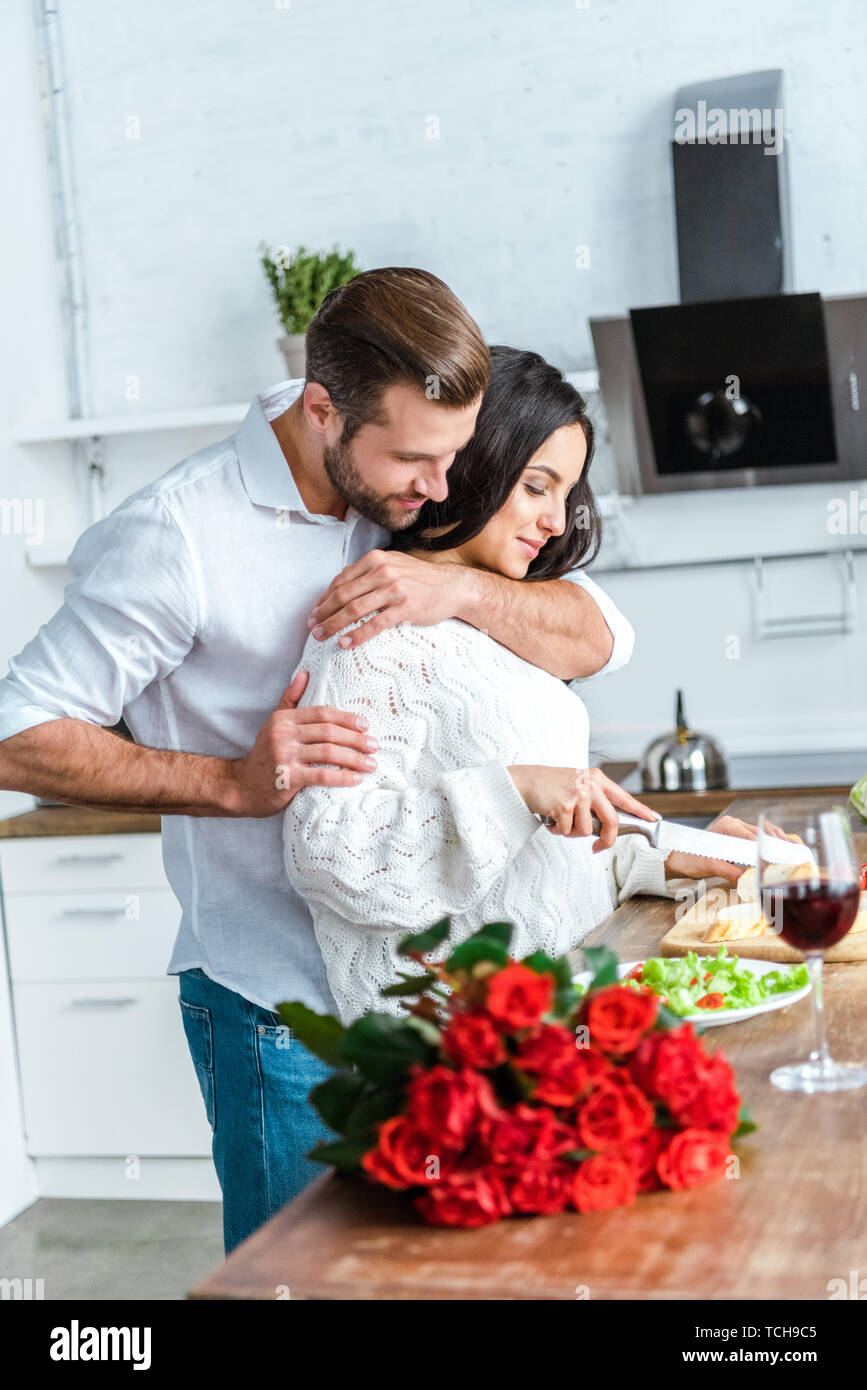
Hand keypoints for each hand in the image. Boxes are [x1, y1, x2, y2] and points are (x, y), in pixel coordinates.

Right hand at [224, 671, 378, 816]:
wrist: (242, 787)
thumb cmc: (264, 755)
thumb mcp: (274, 724)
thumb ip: (290, 699)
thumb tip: (305, 673)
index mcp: (284, 718)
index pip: (322, 713)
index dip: (346, 718)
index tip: (366, 725)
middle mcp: (283, 734)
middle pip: (329, 732)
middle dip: (356, 739)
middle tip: (374, 745)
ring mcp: (284, 755)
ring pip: (328, 752)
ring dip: (354, 759)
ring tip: (371, 764)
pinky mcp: (287, 777)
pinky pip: (321, 775)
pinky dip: (342, 777)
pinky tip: (357, 779)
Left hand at [307, 550, 470, 648]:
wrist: (453, 586)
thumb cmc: (420, 579)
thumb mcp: (393, 565)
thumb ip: (368, 572)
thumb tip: (341, 586)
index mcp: (375, 559)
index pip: (341, 580)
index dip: (324, 598)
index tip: (314, 612)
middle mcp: (382, 571)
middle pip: (343, 595)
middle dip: (323, 613)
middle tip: (312, 627)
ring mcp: (394, 589)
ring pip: (354, 610)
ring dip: (333, 625)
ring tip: (321, 637)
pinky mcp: (405, 607)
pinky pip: (375, 624)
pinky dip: (357, 635)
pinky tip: (345, 643)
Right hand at [506, 765, 658, 850]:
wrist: (523, 781)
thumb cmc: (548, 786)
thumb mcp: (577, 785)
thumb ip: (593, 800)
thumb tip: (605, 826)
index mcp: (597, 779)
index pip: (624, 797)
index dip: (641, 810)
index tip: (654, 819)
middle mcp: (591, 785)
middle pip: (612, 821)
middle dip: (606, 840)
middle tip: (597, 848)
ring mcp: (579, 795)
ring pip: (586, 831)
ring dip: (571, 832)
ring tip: (559, 820)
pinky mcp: (565, 806)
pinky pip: (568, 831)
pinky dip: (557, 830)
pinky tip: (550, 818)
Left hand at [663, 813, 800, 883]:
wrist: (676, 857)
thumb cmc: (689, 859)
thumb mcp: (710, 867)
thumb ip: (729, 872)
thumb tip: (747, 881)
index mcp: (728, 827)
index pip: (756, 838)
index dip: (771, 850)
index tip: (783, 860)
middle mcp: (735, 823)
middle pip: (765, 832)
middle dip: (781, 843)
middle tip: (798, 853)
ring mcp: (737, 827)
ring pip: (765, 831)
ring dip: (779, 841)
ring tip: (795, 849)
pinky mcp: (738, 834)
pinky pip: (759, 835)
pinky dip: (772, 841)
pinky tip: (782, 848)